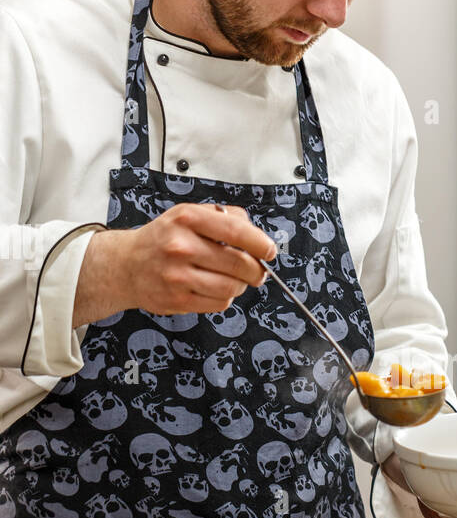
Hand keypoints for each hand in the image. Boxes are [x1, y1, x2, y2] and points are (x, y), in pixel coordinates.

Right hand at [74, 204, 277, 325]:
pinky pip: (219, 302)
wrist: (126, 265)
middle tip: (257, 271)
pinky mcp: (178, 299)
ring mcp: (178, 275)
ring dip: (240, 285)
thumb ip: (223, 217)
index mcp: (187, 219)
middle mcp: (181, 246)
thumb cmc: (162, 239)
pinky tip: (213, 287)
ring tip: (233, 279)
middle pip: (240, 263)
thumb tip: (256, 235)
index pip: (236, 231)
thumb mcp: (187, 215)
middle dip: (256, 270)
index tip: (270, 250)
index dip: (260, 243)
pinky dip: (224, 297)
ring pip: (232, 287)